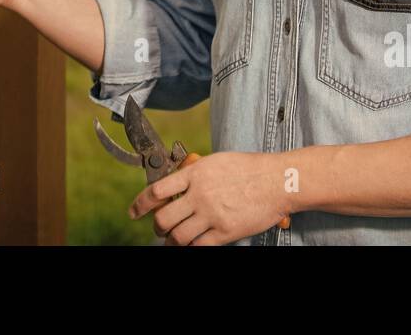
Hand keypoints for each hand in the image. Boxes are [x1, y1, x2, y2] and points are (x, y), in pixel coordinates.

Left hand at [128, 151, 290, 245]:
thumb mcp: (216, 162)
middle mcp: (199, 194)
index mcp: (195, 173)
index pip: (157, 190)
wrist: (276, 180)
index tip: (134, 212)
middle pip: (163, 218)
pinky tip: (193, 245)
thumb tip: (179, 186)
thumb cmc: (250, 169)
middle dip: (157, 227)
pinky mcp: (225, 231)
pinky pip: (199, 246)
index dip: (141, 204)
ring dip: (172, 241)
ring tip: (175, 240)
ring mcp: (211, 214)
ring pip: (178, 236)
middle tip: (160, 229)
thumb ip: (196, 175)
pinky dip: (192, 248)